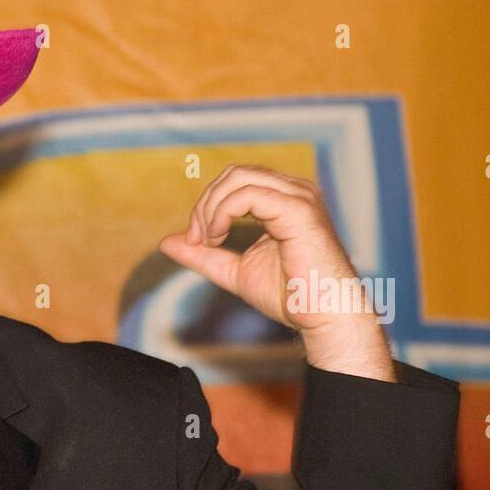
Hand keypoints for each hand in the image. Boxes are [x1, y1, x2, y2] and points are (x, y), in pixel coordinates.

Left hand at [158, 164, 395, 380]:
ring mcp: (299, 197)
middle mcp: (294, 191)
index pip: (235, 181)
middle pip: (234, 174)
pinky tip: (218, 237)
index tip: (195, 241)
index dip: (207, 205)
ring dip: (211, 208)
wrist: (322, 315)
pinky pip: (248, 194)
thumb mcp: (234, 271)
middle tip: (196, 239)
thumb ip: (204, 255)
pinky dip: (223, 212)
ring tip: (207, 240)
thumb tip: (167, 242)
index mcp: (283, 200)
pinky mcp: (298, 210)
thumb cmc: (289, 295)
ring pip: (239, 178)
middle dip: (205, 204)